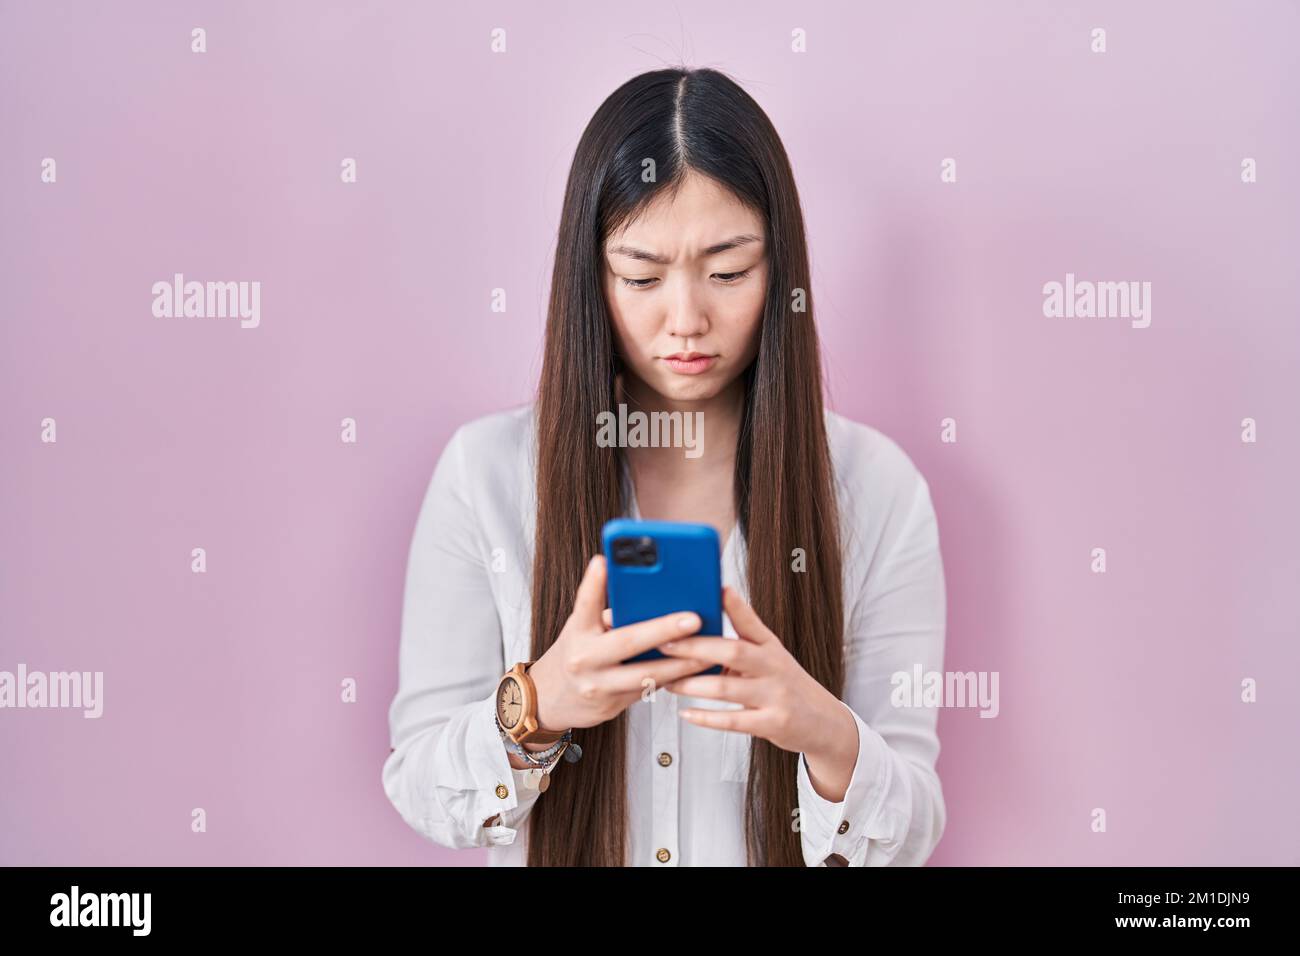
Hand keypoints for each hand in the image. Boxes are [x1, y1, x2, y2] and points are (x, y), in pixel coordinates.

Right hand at [526, 555, 716, 732]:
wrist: (550, 700)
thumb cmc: (576, 653)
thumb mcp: (581, 629)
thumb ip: (605, 613)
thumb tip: (646, 594)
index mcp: (576, 632)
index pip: (584, 603)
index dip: (593, 583)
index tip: (603, 562)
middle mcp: (584, 659)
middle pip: (626, 642)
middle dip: (663, 630)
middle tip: (694, 619)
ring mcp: (598, 686)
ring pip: (645, 675)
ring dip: (680, 664)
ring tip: (707, 652)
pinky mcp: (612, 706)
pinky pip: (648, 691)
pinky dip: (673, 679)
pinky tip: (696, 671)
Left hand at [657, 586, 858, 770]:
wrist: (824, 722)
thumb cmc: (786, 685)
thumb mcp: (771, 655)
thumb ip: (743, 639)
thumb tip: (704, 622)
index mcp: (771, 647)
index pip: (751, 622)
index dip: (735, 605)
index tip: (716, 588)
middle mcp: (774, 667)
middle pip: (733, 651)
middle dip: (695, 647)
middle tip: (665, 643)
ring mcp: (775, 696)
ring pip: (725, 688)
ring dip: (691, 684)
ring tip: (668, 681)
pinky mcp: (773, 723)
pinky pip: (733, 721)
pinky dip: (706, 718)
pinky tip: (686, 713)